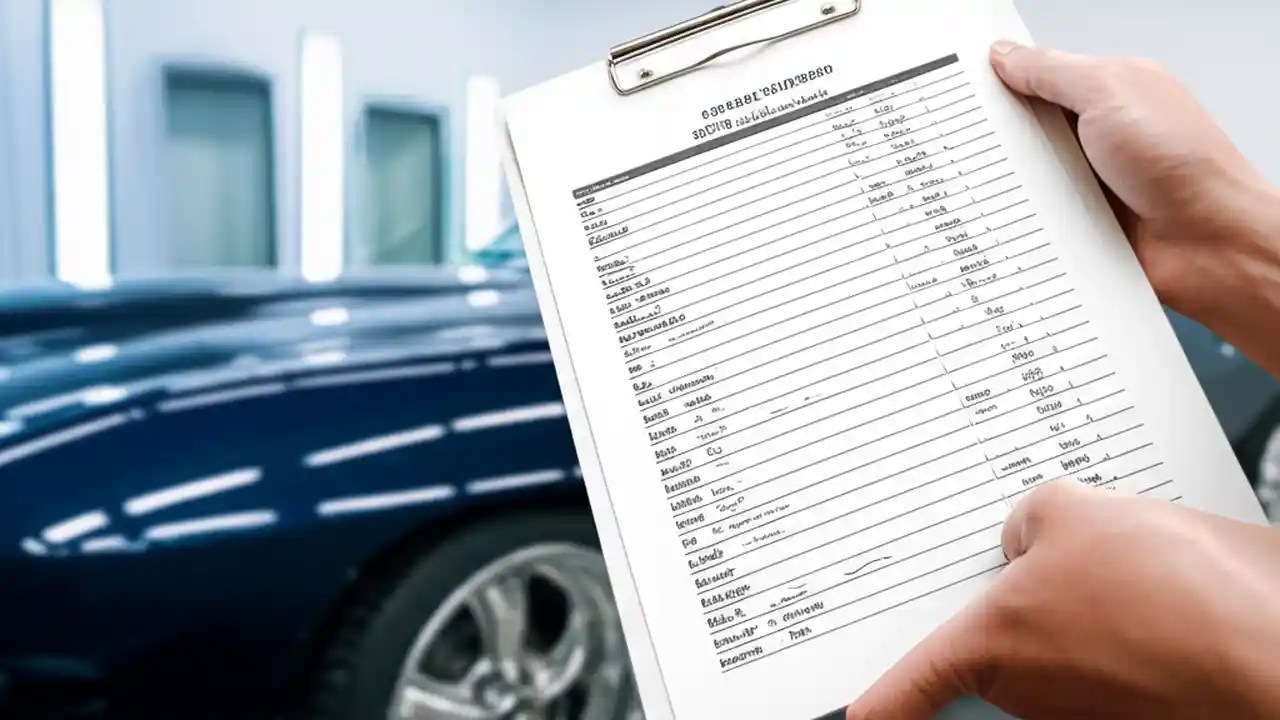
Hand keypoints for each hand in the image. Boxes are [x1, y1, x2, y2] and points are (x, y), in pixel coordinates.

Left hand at [845, 480, 1279, 718]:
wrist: (1271, 649)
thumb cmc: (1172, 591)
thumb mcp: (1075, 511)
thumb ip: (1028, 519)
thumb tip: (1028, 539)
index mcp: (991, 643)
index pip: (906, 688)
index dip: (875, 703)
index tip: (852, 716)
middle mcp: (1031, 691)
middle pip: (992, 647)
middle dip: (1008, 603)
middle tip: (1037, 554)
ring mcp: (1084, 706)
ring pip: (1057, 646)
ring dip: (1074, 608)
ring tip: (1123, 570)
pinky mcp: (1133, 705)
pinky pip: (1107, 655)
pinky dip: (1120, 625)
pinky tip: (1156, 593)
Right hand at [988, 41, 1279, 377]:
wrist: (1211, 246)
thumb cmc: (1185, 166)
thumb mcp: (1110, 93)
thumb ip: (1053, 72)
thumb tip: (1006, 57)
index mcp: (1108, 92)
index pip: (1040, 75)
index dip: (1002, 79)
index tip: (961, 87)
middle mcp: (1096, 136)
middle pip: (1023, 128)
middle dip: (993, 133)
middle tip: (961, 136)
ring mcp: (1085, 182)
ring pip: (1021, 176)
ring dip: (1005, 181)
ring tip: (983, 179)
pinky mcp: (1077, 223)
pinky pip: (1032, 217)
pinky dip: (1017, 219)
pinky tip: (1004, 217)